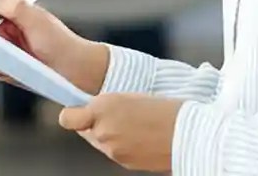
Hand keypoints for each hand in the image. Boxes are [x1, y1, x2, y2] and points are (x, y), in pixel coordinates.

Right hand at [0, 0, 109, 94]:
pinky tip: (9, 67)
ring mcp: (1, 45)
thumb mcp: (36, 18)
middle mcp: (4, 24)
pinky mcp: (1, 65)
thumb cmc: (58, 42)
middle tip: (2, 38)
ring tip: (11, 54)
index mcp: (12, 7)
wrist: (73, 71)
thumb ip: (11, 5)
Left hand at [58, 93, 182, 171]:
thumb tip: (88, 111)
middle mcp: (103, 131)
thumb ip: (104, 104)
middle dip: (95, 124)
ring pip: (100, 142)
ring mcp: (113, 150)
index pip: (68, 118)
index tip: (82, 109)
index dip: (75, 114)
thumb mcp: (130, 95)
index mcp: (103, 107)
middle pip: (85, 131)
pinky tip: (139, 137)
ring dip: (109, 135)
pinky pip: (113, 152)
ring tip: (133, 125)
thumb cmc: (164, 108)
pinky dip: (121, 146)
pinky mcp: (123, 162)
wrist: (188, 132)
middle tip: (117, 115)